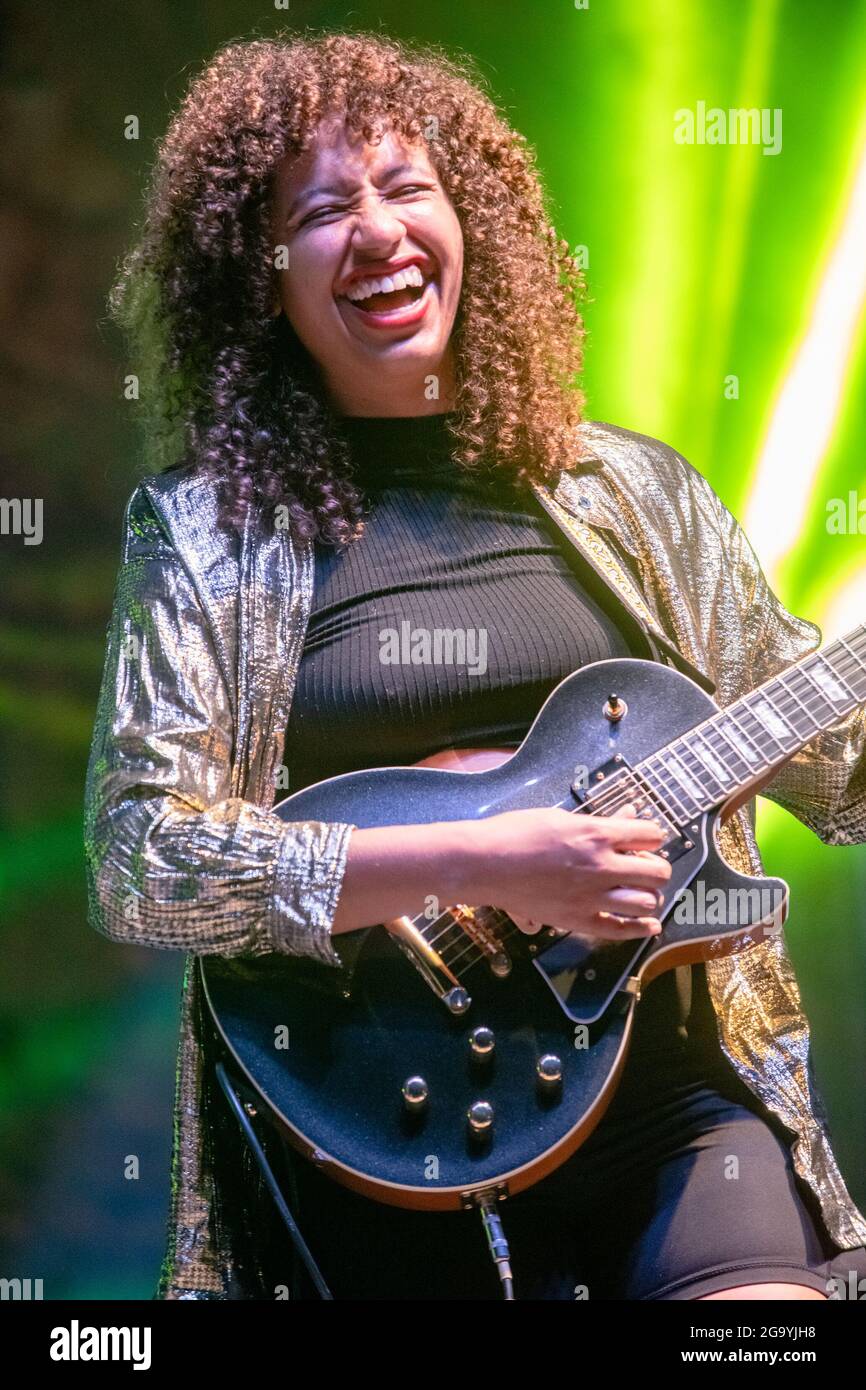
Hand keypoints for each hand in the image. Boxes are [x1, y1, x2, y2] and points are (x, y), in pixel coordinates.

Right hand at [469, 802, 670, 941]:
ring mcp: (591, 897)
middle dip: (655, 867)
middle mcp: (601, 867)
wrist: (485, 864)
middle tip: (642, 866)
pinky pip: (621, 930)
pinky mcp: (578, 920)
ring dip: (648, 896)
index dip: (652, 837)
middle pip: (657, 872)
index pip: (651, 836)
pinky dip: (641, 929)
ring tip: (638, 892)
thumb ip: (600, 822)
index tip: (644, 840)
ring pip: (646, 902)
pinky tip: (649, 925)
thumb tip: (628, 817)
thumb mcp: (561, 817)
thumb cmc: (516, 832)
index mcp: (597, 834)